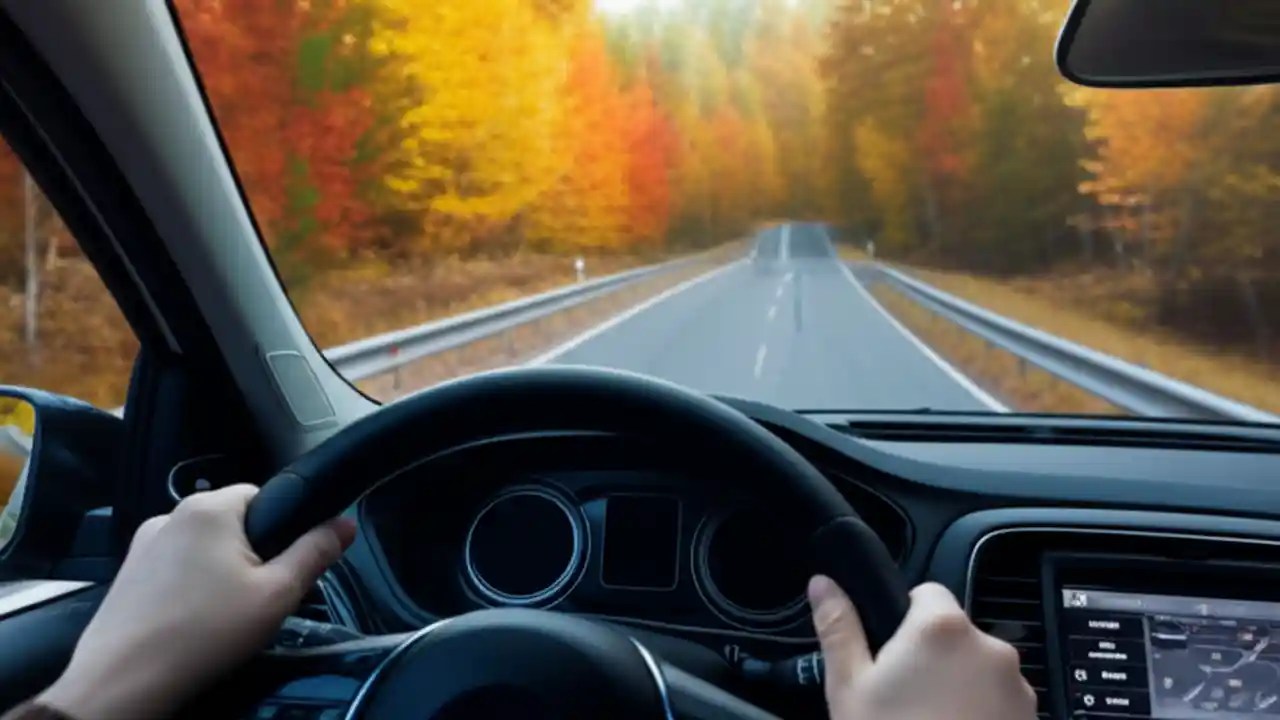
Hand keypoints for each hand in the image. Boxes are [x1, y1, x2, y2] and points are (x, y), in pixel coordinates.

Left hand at [39, 484, 354, 718]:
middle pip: (231, 522)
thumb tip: (346, 522)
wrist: (124, 681)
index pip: (262, 494)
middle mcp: (170, 514)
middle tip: (259, 597)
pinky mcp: (127, 574)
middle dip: (251, 552)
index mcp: (209, 508)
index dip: (282, 527)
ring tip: (225, 614)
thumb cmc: (206, 632)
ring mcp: (142, 544)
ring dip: (219, 569)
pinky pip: (174, 567)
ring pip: (202, 547)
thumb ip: (315, 553)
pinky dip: (189, 586)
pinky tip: (193, 620)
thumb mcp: (277, 595)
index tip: (284, 566)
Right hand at [809, 575, 1036, 719]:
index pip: (927, 592)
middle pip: (954, 636)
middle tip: (901, 699)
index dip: (904, 619)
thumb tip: (823, 583)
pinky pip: (999, 704)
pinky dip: (980, 716)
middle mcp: (989, 649)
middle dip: (931, 659)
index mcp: (941, 628)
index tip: (889, 655)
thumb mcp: (849, 688)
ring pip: (978, 672)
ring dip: (958, 688)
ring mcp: (1017, 688)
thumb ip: (838, 626)